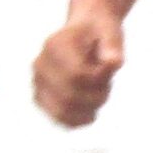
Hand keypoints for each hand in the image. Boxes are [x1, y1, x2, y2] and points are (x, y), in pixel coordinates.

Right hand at [33, 12, 123, 126]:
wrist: (84, 34)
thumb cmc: (98, 33)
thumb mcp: (110, 31)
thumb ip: (113, 45)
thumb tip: (114, 62)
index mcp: (54, 44)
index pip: (76, 76)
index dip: (99, 79)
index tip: (110, 69)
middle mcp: (40, 65)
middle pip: (69, 97)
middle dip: (96, 95)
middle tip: (107, 83)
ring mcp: (38, 84)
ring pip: (63, 112)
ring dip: (90, 108)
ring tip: (99, 92)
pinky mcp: (41, 99)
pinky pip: (61, 120)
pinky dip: (81, 119)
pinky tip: (92, 108)